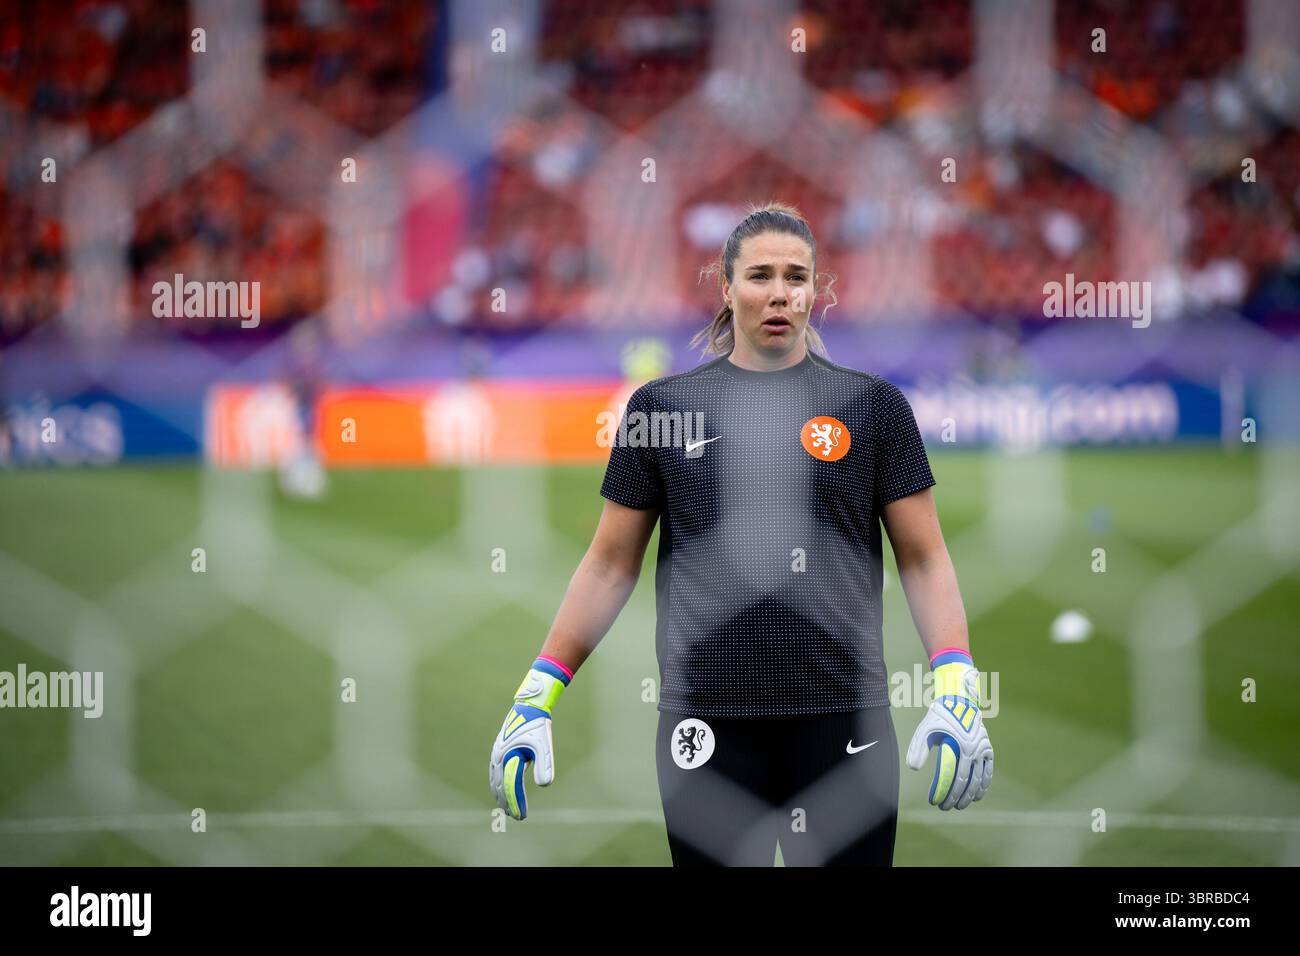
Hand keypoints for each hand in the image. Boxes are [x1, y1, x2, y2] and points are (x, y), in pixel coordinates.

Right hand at [488, 658, 569, 819]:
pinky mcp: (498, 750)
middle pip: (501, 785)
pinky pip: (494, 772)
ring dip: (500, 794)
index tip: (521, 816)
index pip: (511, 785)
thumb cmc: (538, 725)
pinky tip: (500, 790)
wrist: (528, 707)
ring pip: (495, 779)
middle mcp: (499, 756)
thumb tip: (544, 785)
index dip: (516, 802)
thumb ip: (545, 765)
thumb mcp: (544, 745)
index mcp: (509, 756)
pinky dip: (497, 784)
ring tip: (506, 808)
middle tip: (516, 817)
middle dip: (508, 802)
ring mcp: (497, 753)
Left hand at [906, 654, 992, 810]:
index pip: (949, 775)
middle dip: (954, 797)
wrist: (960, 701)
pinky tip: (977, 797)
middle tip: (944, 807)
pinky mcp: (988, 750)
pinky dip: (983, 785)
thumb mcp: (925, 729)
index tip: (934, 800)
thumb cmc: (939, 716)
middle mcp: (972, 749)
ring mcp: (982, 750)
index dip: (942, 790)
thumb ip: (918, 747)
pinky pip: (988, 772)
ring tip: (960, 806)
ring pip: (978, 779)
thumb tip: (912, 768)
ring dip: (969, 795)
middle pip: (964, 781)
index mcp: (957, 745)